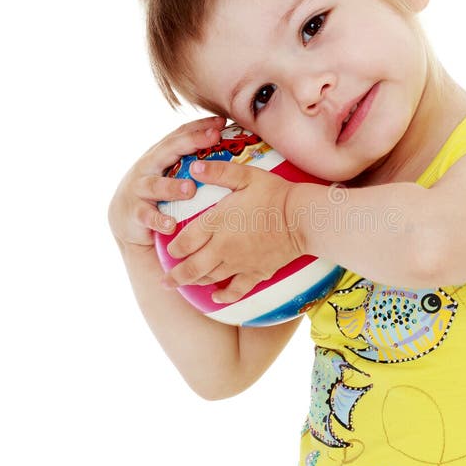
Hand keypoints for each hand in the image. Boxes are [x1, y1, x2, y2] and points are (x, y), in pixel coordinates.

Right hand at [107, 116, 227, 250]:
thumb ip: (194, 164)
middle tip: (214, 137)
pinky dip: (160, 220)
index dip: (201, 126)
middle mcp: (148, 166)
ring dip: (173, 187)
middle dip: (192, 142)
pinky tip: (172, 225)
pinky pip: (147, 216)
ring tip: (190, 189)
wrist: (127, 220)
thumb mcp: (173, 173)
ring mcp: (139, 189)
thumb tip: (233, 155)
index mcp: (161, 155)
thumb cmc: (160, 194)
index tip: (222, 121)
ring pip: (156, 185)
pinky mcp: (135, 212)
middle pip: (169, 150)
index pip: (180, 134)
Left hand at [164, 159, 304, 303]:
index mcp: (216, 223)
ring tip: (183, 286)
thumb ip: (218, 172)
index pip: (186, 241)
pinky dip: (224, 297)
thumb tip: (194, 167)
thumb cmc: (274, 194)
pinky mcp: (256, 273)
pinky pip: (236, 290)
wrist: (302, 219)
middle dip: (175, 276)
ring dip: (194, 283)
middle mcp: (223, 247)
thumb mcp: (246, 176)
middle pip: (192, 267)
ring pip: (209, 279)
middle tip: (163, 282)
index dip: (173, 248)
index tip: (168, 251)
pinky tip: (216, 298)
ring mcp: (239, 263)